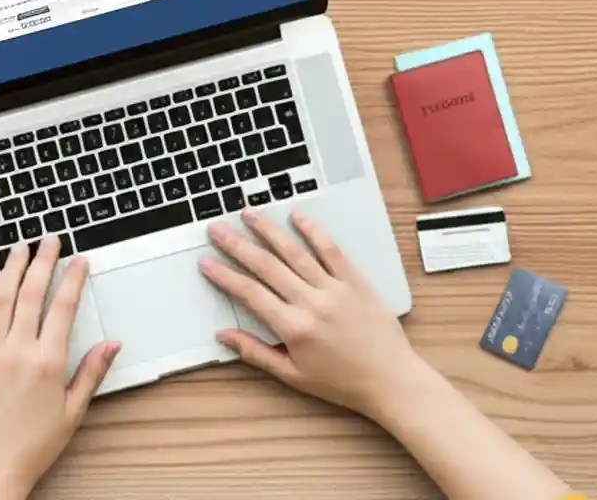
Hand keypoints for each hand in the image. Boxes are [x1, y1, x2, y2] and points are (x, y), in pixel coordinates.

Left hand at [0, 236, 120, 499]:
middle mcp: (18, 351)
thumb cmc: (34, 443)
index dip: (73, 278)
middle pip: (31, 293)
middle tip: (50, 240)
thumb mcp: (74, 410)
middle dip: (43, 261)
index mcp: (48, 362)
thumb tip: (112, 344)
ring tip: (20, 248)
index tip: (79, 260)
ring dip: (11, 268)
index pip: (63, 307)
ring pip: (1, 298)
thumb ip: (92, 372)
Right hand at [198, 208, 421, 418]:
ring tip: (249, 214)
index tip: (206, 262)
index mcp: (293, 328)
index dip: (224, 276)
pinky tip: (298, 216)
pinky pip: (331, 250)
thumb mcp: (293, 375)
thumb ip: (255, 352)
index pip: (249, 293)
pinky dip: (313, 231)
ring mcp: (334, 289)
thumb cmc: (343, 382)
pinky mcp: (355, 281)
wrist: (390, 379)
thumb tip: (224, 336)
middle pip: (266, 266)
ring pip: (294, 252)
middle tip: (217, 230)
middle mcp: (311, 303)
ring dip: (268, 230)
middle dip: (237, 245)